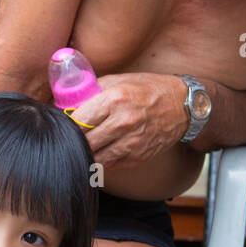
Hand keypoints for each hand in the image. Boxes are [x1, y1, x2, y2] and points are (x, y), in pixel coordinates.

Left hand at [72, 73, 186, 168]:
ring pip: (95, 158)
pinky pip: (109, 165)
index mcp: (115, 99)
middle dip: (74, 140)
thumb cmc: (148, 89)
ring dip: (86, 153)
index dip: (67, 125)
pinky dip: (101, 160)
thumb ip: (92, 92)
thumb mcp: (119, 80)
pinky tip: (100, 150)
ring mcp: (132, 142)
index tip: (63, 125)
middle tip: (70, 137)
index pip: (78, 120)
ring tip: (84, 145)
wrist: (182, 106)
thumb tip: (66, 104)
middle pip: (84, 141)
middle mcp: (123, 122)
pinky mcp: (137, 157)